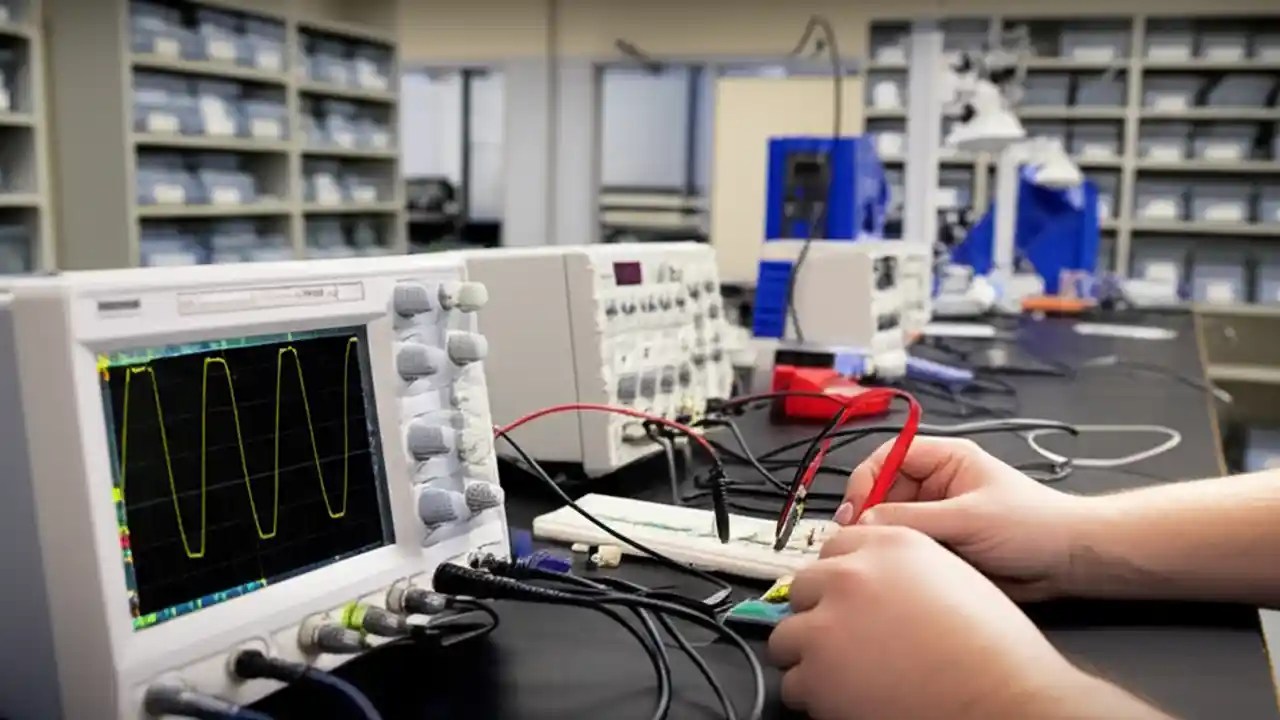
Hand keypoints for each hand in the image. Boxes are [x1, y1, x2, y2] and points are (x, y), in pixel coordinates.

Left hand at [768, 525, 1083, 719]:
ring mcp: (827, 623)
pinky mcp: (815, 671)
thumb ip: (904, 567)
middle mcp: (851, 575)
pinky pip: (793, 682)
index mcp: (888, 546)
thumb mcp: (953, 576)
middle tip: (848, 642)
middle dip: (821, 615)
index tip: (847, 599)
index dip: (842, 579)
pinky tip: (849, 699)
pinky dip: (815, 695)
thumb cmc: (993, 648)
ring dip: (811, 655)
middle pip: (805, 587)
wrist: (1001, 698)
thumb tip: (874, 577)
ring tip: (846, 675)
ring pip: (787, 635)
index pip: (836, 548)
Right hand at [837, 437, 1094, 600]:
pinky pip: (908, 546)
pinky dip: (900, 556)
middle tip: (857, 541)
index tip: (856, 510)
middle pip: (882, 490)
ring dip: (885, 537)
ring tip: (879, 556)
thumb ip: (913, 518)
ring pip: (892, 522)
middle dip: (869, 513)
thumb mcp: (968, 517)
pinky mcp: (942, 544)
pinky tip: (898, 569)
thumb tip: (864, 523)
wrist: (1068, 561)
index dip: (866, 479)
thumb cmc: (1031, 525)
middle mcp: (936, 484)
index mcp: (945, 460)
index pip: (887, 456)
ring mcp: (937, 515)